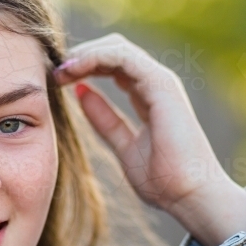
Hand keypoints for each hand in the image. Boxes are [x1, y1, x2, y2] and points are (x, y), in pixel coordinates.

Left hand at [54, 33, 245, 245]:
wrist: (191, 197)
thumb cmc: (166, 181)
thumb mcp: (125, 147)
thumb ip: (106, 121)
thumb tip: (82, 94)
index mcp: (149, 97)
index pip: (114, 66)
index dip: (85, 66)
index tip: (57, 81)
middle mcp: (156, 84)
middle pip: (113, 51)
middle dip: (81, 56)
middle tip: (55, 73)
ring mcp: (160, 82)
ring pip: (116, 48)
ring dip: (84, 54)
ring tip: (61, 70)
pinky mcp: (161, 85)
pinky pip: (122, 57)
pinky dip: (95, 57)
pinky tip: (75, 70)